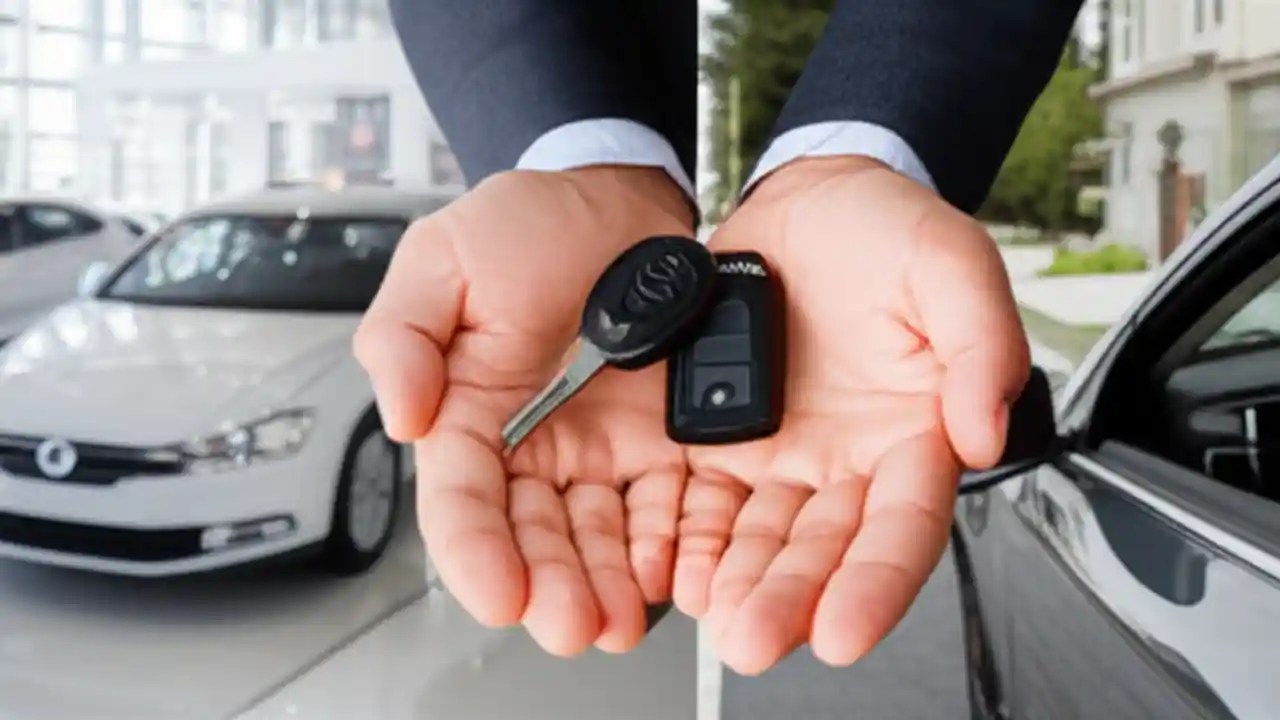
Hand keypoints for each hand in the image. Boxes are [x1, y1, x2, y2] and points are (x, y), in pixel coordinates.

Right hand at [355, 167, 692, 654]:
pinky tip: (670, 570)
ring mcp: (599, 446)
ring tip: (620, 621)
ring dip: (605, 584)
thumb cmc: (522, 223)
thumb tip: (402, 417)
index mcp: (469, 412)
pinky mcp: (661, 438)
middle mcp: (533, 444)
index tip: (499, 594)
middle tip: (571, 625)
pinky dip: (666, 542)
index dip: (476, 554)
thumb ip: (404, 336)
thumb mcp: (443, 260)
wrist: (614, 196)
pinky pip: (664, 503)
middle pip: (534, 535)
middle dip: (551, 587)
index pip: (461, 502)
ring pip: (598, 535)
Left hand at [672, 157, 1028, 673]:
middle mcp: (850, 458)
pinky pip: (706, 499)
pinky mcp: (724, 438)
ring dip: (740, 584)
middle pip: (826, 547)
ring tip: (713, 621)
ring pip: (763, 537)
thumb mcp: (950, 261)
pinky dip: (692, 539)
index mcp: (915, 431)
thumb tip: (983, 428)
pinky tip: (673, 570)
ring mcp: (785, 453)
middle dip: (793, 599)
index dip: (878, 583)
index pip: (905, 524)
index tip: (846, 629)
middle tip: (757, 640)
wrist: (807, 202)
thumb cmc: (886, 229)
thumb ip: (981, 342)